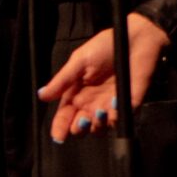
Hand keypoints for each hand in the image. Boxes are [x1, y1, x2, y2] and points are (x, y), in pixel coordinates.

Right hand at [37, 15, 166, 141]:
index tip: (58, 137)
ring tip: (99, 110)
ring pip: (100, 128)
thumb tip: (42, 95)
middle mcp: (92, 102)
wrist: (135, 39)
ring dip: (98, 124)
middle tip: (82, 120)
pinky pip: (121, 119)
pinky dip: (116, 115)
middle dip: (79, 128)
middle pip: (81, 127)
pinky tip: (114, 102)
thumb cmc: (105, 46)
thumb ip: (62, 80)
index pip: (65, 115)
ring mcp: (110, 105)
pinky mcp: (128, 104)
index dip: (60, 127)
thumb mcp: (79, 61)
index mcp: (77, 93)